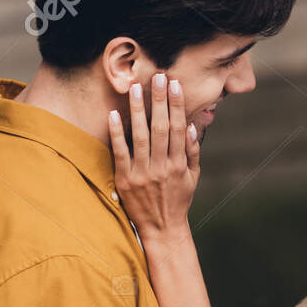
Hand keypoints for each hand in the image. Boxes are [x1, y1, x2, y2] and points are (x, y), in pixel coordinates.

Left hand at [106, 72, 199, 245]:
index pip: (177, 128)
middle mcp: (161, 167)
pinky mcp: (125, 180)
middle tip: (157, 77)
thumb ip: (191, 152)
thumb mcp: (192, 178)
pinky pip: (120, 152)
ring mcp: (142, 173)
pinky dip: (117, 133)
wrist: (162, 230)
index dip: (176, 105)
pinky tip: (114, 114)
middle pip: (160, 127)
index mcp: (178, 164)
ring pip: (140, 136)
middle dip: (159, 100)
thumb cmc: (178, 201)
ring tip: (135, 88)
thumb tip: (189, 127)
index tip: (174, 85)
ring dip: (138, 110)